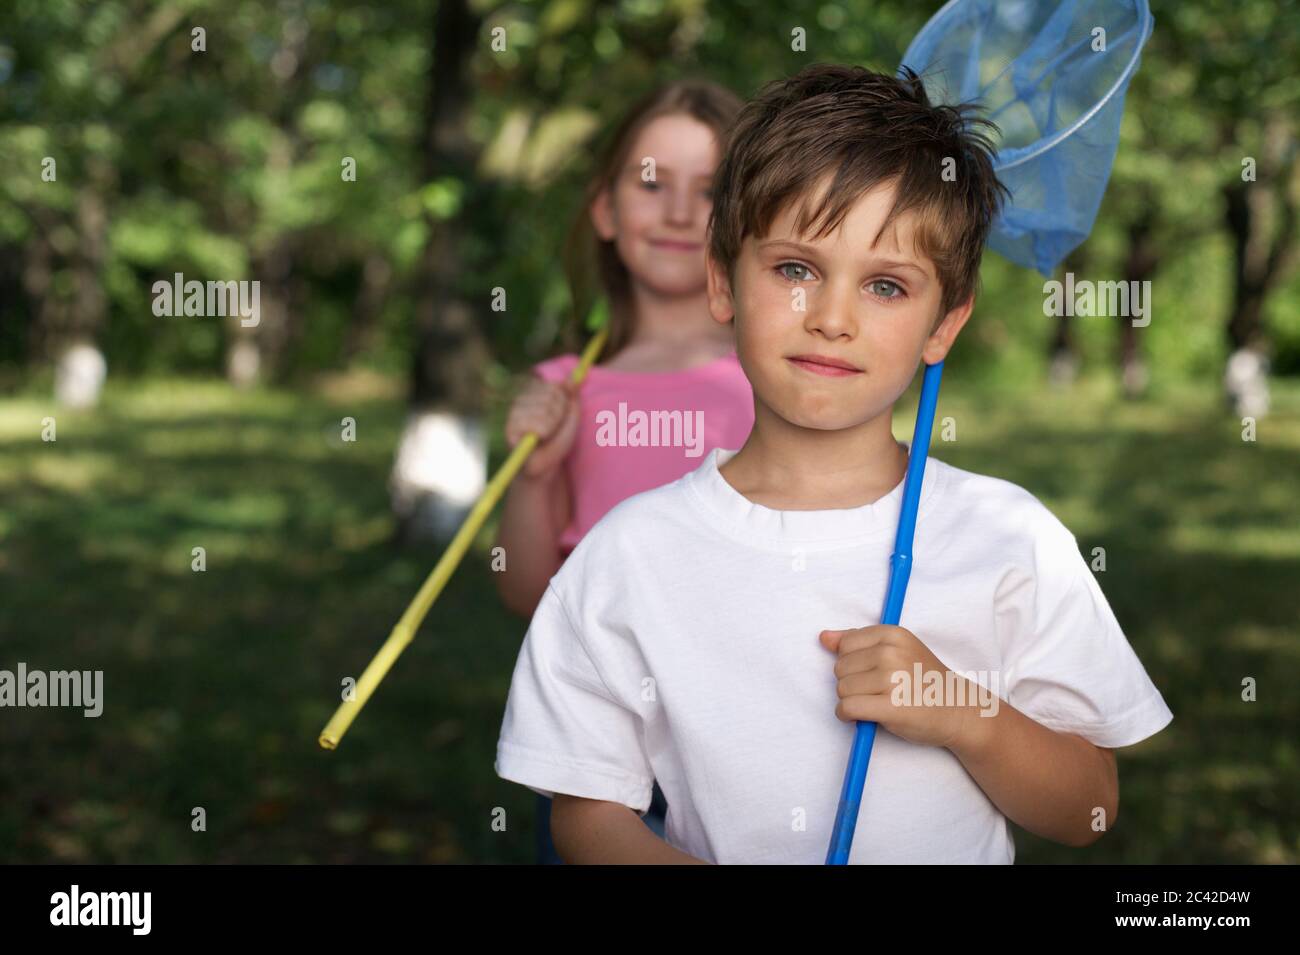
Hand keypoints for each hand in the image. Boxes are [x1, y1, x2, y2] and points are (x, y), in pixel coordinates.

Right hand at [505, 376, 580, 478]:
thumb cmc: (556, 442)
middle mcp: (521, 400)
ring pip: (546, 410)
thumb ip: (571, 398)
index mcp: (533, 394)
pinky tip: (537, 440)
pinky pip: (537, 424)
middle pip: (551, 396)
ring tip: (546, 437)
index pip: (555, 387)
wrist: (542, 467)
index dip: (563, 404)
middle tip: (552, 431)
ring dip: (553, 427)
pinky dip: (544, 434)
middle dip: (559, 416)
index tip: (560, 418)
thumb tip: (571, 379)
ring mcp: (514, 412)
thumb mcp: (570, 419)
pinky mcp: (510, 427)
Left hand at [819, 625, 979, 750]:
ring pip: (841, 690)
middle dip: (851, 683)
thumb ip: (859, 641)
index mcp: (893, 634)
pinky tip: (863, 717)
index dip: (852, 663)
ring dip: (851, 701)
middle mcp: (891, 653)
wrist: (957, 709)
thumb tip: (824, 637)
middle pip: (840, 668)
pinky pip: (847, 708)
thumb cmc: (923, 680)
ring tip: (876, 703)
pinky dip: (847, 716)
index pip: (845, 645)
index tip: (871, 673)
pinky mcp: (891, 707)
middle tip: (877, 691)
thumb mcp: (897, 649)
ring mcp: (892, 679)